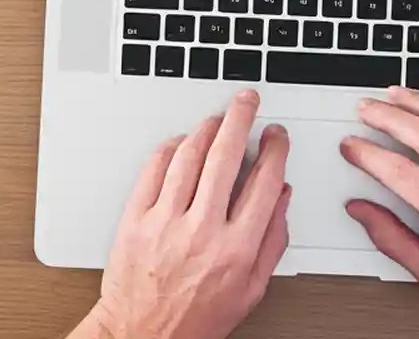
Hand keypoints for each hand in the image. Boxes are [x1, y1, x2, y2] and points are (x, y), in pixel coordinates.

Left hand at [74, 90, 290, 338]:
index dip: (275, 150)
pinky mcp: (135, 220)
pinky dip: (169, 149)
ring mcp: (165, 223)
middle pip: (226, 157)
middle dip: (241, 120)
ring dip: (206, 129)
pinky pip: (153, 171)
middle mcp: (202, 231)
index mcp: (236, 248)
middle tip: (246, 103)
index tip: (276, 136)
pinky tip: (181, 143)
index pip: (264, 182)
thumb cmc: (196, 318)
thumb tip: (282, 196)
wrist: (142, 336)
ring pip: (189, 157)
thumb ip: (272, 240)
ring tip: (217, 119)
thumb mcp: (252, 289)